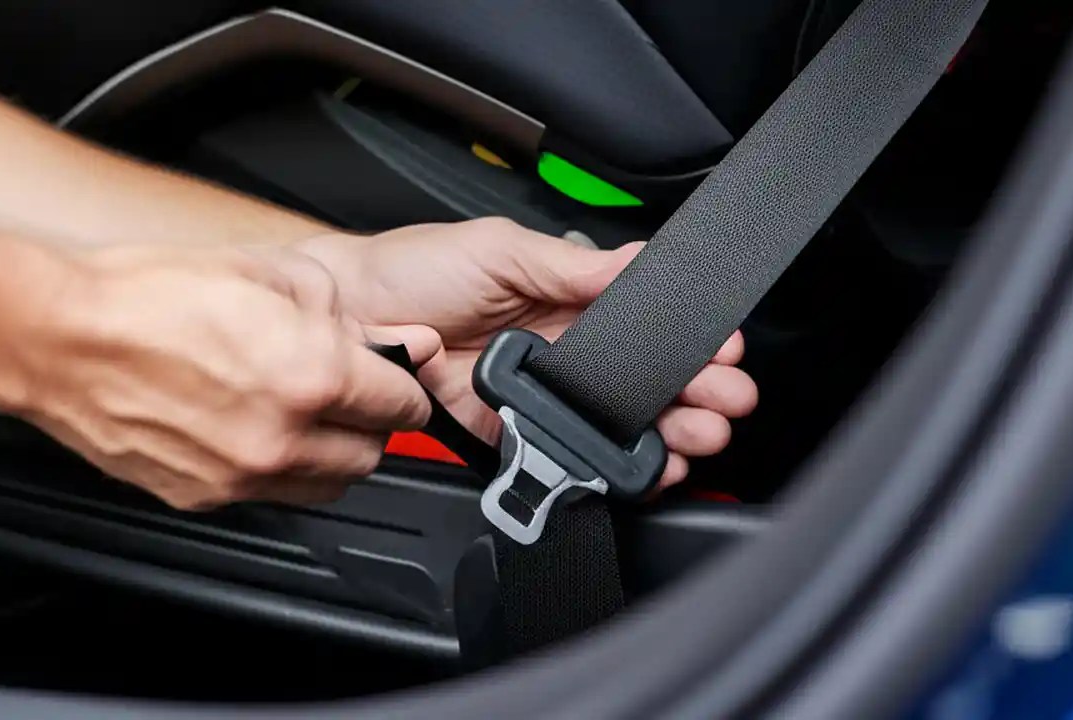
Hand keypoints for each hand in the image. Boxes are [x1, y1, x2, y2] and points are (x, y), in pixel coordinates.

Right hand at [13, 244, 437, 509]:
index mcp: (313, 376)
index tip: (396, 379)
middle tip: (350, 394)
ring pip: (328, 488)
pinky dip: (278, 470)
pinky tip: (252, 430)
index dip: (404, 386)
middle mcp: (285, 437)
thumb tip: (388, 335)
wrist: (60, 337)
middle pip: (371, 456)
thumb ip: (342, 309)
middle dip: (371, 425)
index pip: (402, 405)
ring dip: (332, 456)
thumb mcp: (267, 271)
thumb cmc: (149, 296)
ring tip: (304, 416)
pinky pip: (269, 496)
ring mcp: (243, 475)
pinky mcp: (205, 497)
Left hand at [300, 218, 757, 490]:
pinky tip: (640, 466)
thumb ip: (572, 266)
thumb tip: (639, 263)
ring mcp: (536, 393)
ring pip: (613, 420)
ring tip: (697, 438)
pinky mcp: (507, 431)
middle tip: (725, 403)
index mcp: (565, 297)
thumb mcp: (500, 249)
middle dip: (693, 392)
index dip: (686, 340)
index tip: (721, 351)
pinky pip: (563, 452)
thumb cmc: (413, 270)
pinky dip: (604, 464)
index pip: (642, 323)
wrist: (348, 318)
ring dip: (662, 432)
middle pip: (641, 378)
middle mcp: (559, 348)